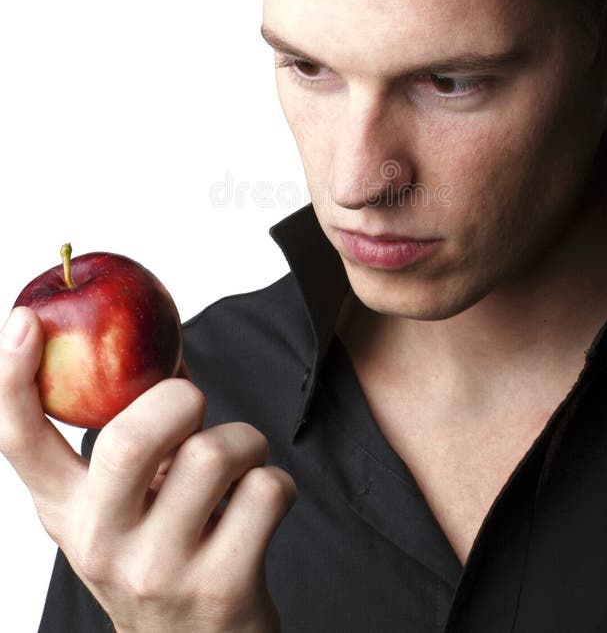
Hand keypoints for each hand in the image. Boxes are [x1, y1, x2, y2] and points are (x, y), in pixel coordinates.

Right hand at [0, 306, 295, 632]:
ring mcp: (157, 572)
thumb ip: (136, 433)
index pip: (19, 441)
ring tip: (239, 470)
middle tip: (195, 408)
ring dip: (247, 443)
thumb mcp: (129, 503)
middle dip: (180, 399)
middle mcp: (99, 543)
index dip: (11, 379)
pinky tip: (258, 511)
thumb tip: (165, 350)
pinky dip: (275, 483)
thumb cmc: (168, 553)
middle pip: (129, 437)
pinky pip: (266, 489)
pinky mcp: (220, 590)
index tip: (25, 321)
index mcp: (69, 511)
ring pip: (215, 453)